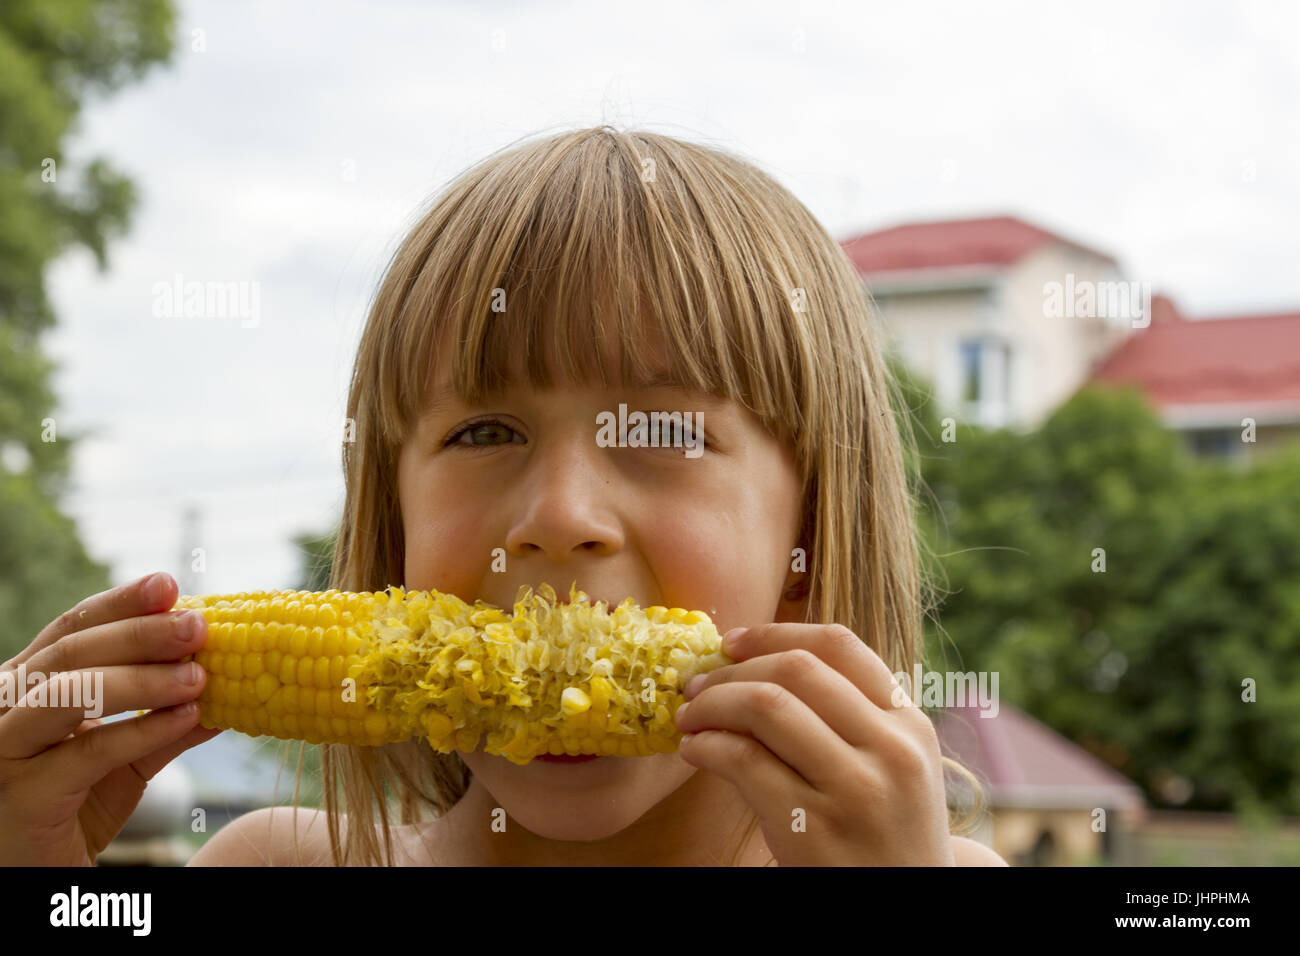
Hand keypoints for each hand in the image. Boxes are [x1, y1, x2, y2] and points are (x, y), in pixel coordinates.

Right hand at [0, 573, 218, 865]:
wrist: (35, 880)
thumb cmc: (73, 810)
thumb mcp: (126, 757)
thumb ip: (167, 717)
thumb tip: (233, 681)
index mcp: (24, 689)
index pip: (71, 629)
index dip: (120, 605)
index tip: (169, 584)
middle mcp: (3, 710)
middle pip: (72, 654)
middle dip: (139, 634)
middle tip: (198, 625)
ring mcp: (4, 751)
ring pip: (70, 693)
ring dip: (142, 679)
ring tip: (201, 675)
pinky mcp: (21, 796)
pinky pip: (85, 752)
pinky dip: (140, 729)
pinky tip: (185, 718)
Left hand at [675, 623, 954, 865]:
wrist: (910, 912)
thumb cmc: (886, 836)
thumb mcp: (894, 768)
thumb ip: (848, 717)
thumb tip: (752, 669)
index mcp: (909, 724)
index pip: (839, 645)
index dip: (774, 633)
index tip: (732, 641)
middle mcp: (890, 749)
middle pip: (795, 670)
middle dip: (733, 670)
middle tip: (698, 684)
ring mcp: (855, 790)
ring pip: (767, 707)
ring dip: (712, 703)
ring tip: (689, 717)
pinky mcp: (814, 829)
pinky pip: (744, 761)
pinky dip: (707, 747)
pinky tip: (695, 752)